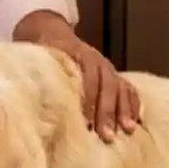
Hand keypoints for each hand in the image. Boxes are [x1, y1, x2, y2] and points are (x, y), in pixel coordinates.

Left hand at [14, 11, 140, 142]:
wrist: (50, 33)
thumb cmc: (42, 53)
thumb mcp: (36, 60)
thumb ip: (39, 76)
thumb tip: (33, 99)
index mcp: (74, 54)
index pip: (86, 78)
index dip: (88, 100)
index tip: (86, 122)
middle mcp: (94, 60)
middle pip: (106, 85)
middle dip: (107, 111)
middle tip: (106, 135)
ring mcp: (105, 66)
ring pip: (119, 87)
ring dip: (123, 109)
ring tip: (126, 130)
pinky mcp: (112, 74)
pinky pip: (127, 88)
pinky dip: (133, 104)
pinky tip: (135, 122)